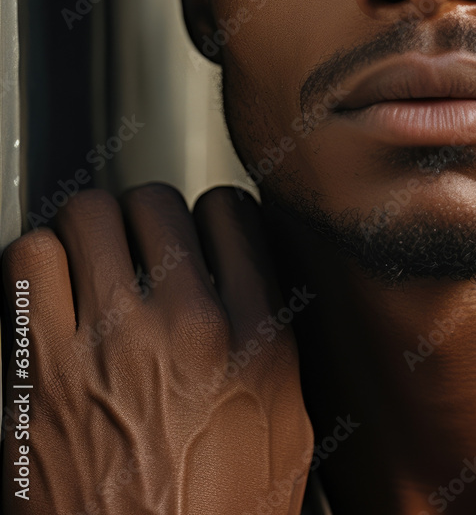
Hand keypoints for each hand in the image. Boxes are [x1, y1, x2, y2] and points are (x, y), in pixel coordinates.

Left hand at [1, 183, 314, 514]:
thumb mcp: (287, 435)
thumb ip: (277, 346)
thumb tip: (256, 283)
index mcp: (256, 335)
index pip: (231, 213)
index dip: (209, 217)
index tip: (198, 233)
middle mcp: (187, 322)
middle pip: (156, 201)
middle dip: (144, 217)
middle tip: (136, 246)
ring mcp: (109, 338)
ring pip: (89, 213)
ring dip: (87, 230)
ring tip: (87, 258)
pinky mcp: (39, 364)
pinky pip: (26, 257)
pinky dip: (34, 259)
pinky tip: (46, 288)